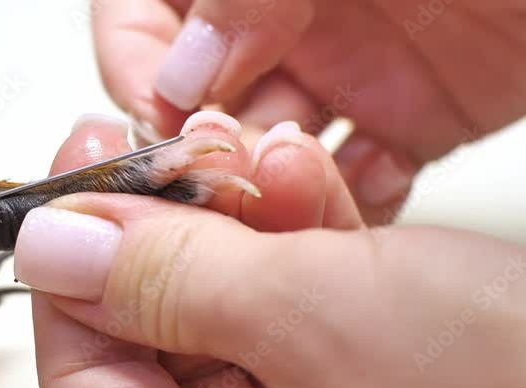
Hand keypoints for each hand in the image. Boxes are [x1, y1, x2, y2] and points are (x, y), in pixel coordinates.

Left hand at [15, 114, 525, 387]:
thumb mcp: (325, 324)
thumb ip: (171, 280)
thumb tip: (58, 245)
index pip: (82, 378)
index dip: (72, 267)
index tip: (76, 179)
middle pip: (152, 345)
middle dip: (167, 233)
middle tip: (177, 150)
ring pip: (224, 325)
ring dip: (235, 230)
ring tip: (254, 160)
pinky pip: (294, 329)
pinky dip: (296, 255)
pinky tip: (302, 196)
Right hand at [92, 0, 525, 222]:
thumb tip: (178, 68)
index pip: (144, 11)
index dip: (134, 63)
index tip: (159, 118)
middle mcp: (289, 11)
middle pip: (194, 94)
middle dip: (199, 146)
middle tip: (225, 184)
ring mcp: (348, 66)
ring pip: (265, 152)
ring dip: (266, 188)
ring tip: (291, 204)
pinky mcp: (412, 117)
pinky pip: (353, 180)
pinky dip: (344, 208)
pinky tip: (359, 210)